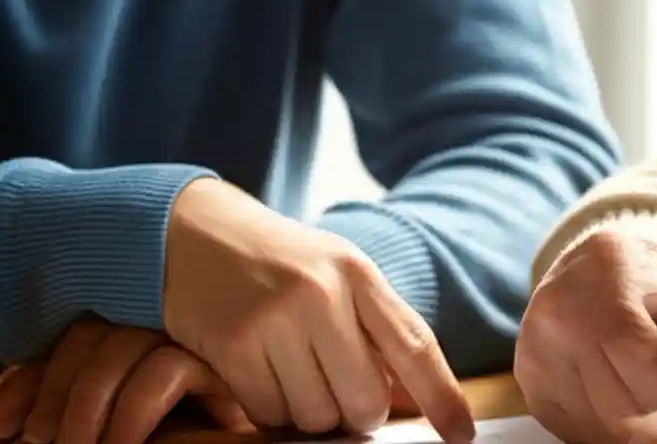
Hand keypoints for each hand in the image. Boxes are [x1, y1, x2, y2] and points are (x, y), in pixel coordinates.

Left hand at [0, 319, 251, 443]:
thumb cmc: (180, 434)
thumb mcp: (104, 421)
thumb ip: (67, 408)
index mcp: (134, 324)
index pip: (72, 334)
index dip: (30, 380)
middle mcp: (165, 318)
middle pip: (93, 330)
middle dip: (54, 391)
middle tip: (40, 443)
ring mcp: (197, 332)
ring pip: (125, 343)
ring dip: (88, 403)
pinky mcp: (226, 360)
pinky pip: (167, 369)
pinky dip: (133, 410)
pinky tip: (121, 442)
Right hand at [162, 178, 473, 441]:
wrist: (195, 233)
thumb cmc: (280, 263)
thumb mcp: (337, 274)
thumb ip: (377, 331)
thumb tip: (412, 401)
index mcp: (358, 272)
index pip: (414, 345)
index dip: (443, 397)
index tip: (461, 434)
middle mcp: (321, 293)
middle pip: (364, 400)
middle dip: (356, 414)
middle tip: (337, 391)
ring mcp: (276, 319)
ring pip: (316, 416)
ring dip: (309, 412)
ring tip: (292, 370)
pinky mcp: (234, 346)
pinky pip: (270, 415)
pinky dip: (271, 409)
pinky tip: (261, 373)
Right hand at [515, 228, 656, 442]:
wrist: (598, 267)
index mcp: (607, 266)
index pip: (641, 353)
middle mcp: (558, 305)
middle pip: (617, 394)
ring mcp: (536, 345)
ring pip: (598, 420)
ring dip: (638, 431)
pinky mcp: (530, 379)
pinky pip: (575, 427)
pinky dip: (611, 433)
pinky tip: (636, 418)